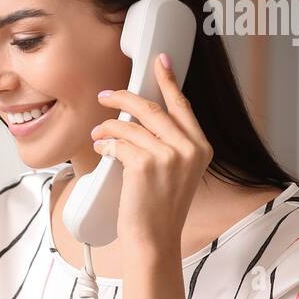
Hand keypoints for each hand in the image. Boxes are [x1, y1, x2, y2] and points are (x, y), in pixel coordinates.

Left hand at [90, 52, 212, 250]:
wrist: (155, 238)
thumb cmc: (160, 206)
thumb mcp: (177, 171)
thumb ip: (169, 143)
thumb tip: (141, 115)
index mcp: (201, 147)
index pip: (182, 106)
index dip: (169, 80)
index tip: (160, 61)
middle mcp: (189, 149)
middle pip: (152, 108)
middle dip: (123, 97)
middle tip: (105, 95)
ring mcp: (169, 156)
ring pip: (130, 125)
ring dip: (108, 125)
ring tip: (97, 132)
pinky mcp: (146, 164)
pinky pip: (118, 142)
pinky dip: (105, 142)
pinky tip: (101, 147)